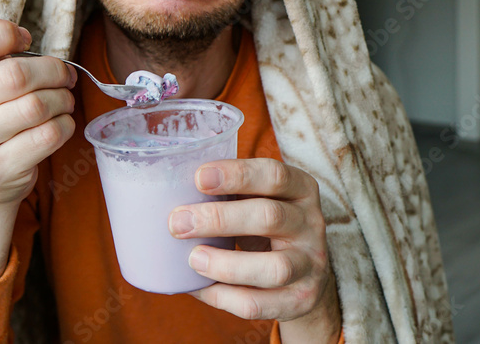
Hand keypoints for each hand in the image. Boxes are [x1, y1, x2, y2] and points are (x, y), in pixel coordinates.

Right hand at [0, 0, 77, 207]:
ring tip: (64, 98)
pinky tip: (60, 122)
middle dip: (52, 70)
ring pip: (36, 106)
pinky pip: (47, 136)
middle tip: (64, 74)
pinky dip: (65, 124)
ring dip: (62, 98)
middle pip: (14, 75)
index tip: (23, 40)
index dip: (3, 33)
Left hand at [168, 158, 340, 341]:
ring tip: (192, 258)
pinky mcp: (300, 300)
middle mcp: (311, 224)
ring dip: (226, 264)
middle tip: (178, 223)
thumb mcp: (259, 198)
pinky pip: (259, 304)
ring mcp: (310, 264)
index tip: (199, 177)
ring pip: (273, 268)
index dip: (237, 174)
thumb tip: (168, 186)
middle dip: (219, 219)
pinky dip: (223, 297)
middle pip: (269, 217)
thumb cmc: (265, 225)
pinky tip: (199, 286)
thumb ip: (229, 191)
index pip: (274, 174)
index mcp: (301, 189)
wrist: (305, 272)